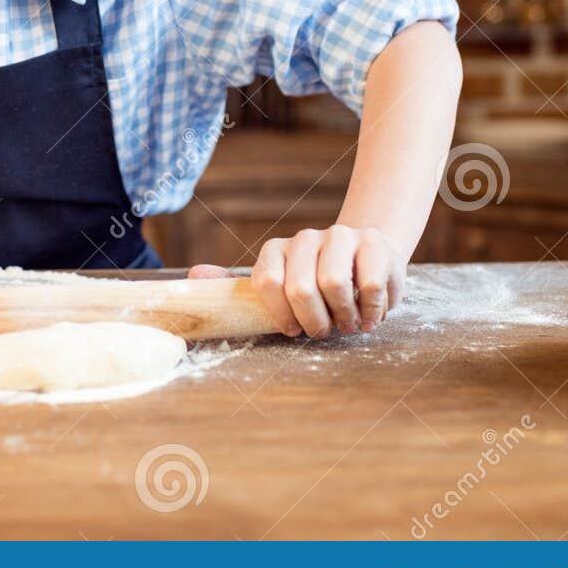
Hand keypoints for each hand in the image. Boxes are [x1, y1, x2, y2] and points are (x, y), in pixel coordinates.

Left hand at [188, 225, 404, 337]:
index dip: (281, 316)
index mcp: (277, 250)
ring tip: (349, 323)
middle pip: (302, 288)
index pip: (266, 282)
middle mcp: (306, 238)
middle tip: (326, 331)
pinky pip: (370, 285)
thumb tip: (192, 276)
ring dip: (344, 317)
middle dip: (315, 322)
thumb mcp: (277, 288)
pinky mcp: (374, 243)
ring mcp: (340, 236)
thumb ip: (236, 287)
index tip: (294, 330)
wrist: (366, 259)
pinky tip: (369, 313)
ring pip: (334, 285)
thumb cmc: (316, 283)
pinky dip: (371, 310)